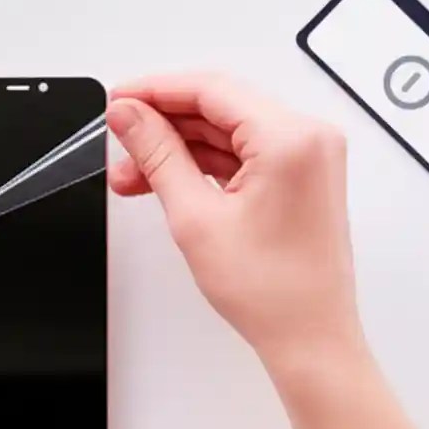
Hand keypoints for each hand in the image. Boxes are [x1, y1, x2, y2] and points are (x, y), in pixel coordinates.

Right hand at [106, 73, 361, 366]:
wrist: (309, 338)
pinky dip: (204, 163)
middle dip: (162, 124)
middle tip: (119, 138)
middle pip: (219, 106)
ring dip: (178, 147)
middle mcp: (308, 139)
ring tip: (133, 173)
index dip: (155, 91)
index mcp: (291, 140)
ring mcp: (308, 157)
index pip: (210, 90)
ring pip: (227, 131)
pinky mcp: (301, 176)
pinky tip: (166, 178)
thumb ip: (157, 155)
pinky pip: (244, 153)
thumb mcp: (194, 217)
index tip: (119, 100)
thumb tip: (130, 116)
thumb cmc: (273, 293)